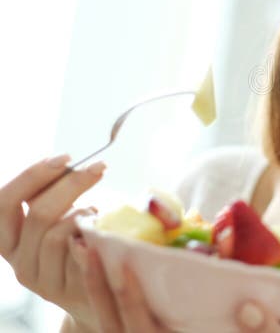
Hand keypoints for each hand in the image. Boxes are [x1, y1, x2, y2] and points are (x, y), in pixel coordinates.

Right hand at [0, 154, 105, 330]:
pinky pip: (78, 254)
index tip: (66, 157)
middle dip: (72, 184)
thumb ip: (53, 195)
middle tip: (99, 167)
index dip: (33, 176)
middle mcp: (18, 261)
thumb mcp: (59, 216)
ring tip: (97, 209)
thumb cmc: (78, 242)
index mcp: (8, 238)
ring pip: (57, 234)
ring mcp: (41, 279)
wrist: (96, 290)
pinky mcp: (65, 290)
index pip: (4, 203)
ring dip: (84, 212)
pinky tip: (101, 226)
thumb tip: (66, 161)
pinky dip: (92, 234)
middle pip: (38, 214)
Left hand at [81, 246, 279, 331]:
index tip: (125, 265)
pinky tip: (104, 263)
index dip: (133, 301)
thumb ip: (268, 331)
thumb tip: (249, 307)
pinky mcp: (167, 329)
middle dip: (99, 290)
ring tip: (86, 251)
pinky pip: (125, 319)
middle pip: (119, 330)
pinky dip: (109, 294)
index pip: (148, 332)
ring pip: (115, 326)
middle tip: (87, 248)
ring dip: (97, 290)